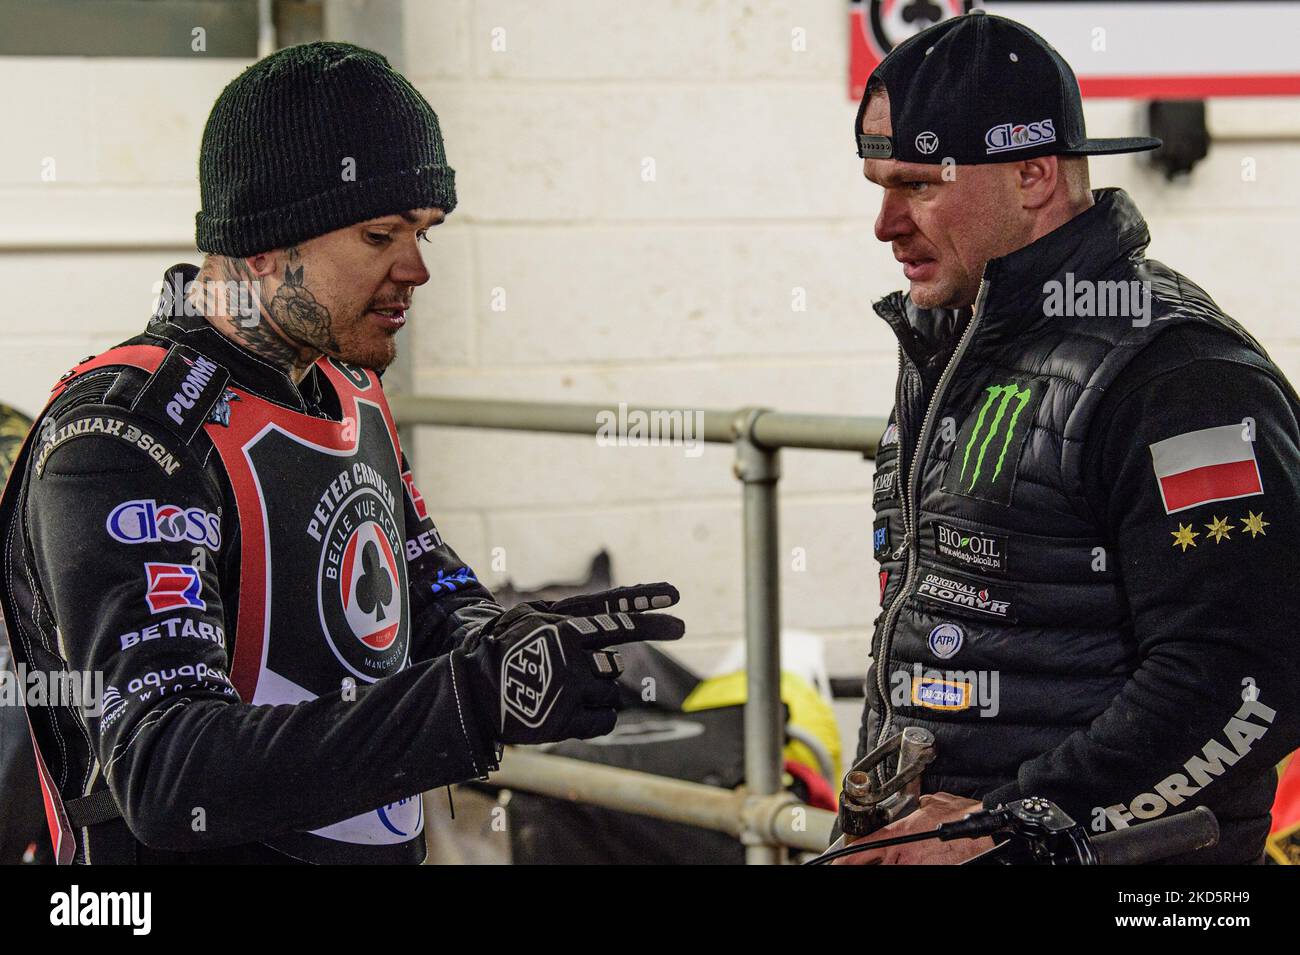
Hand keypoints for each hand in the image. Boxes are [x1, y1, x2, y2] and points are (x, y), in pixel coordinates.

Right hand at [457, 583, 683, 744]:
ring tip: (561, 691)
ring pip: (612, 692)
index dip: (649, 612)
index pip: (617, 621)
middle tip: (570, 672)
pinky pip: (606, 720)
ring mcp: (568, 690)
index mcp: (565, 629)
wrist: (473, 688)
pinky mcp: (563, 722)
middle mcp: (571, 658)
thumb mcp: (534, 615)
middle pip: (615, 665)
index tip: (678, 605)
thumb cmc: (507, 646)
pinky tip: (575, 712)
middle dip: (599, 670)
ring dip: (596, 693)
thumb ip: (576, 613)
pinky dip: (599, 717)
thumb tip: (621, 615)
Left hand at [832, 793, 992, 864]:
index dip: (846, 860)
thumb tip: (917, 805)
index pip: (862, 848)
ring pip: (891, 872)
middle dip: (865, 866)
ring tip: (889, 862)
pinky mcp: (931, 873)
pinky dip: (906, 868)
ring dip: (889, 866)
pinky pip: (911, 873)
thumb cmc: (960, 816)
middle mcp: (902, 855)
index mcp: (898, 835)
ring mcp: (915, 868)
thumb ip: (916, 808)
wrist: (983, 830)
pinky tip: (910, 863)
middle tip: (856, 865)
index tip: (838, 864)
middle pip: (872, 867)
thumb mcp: (930, 804)